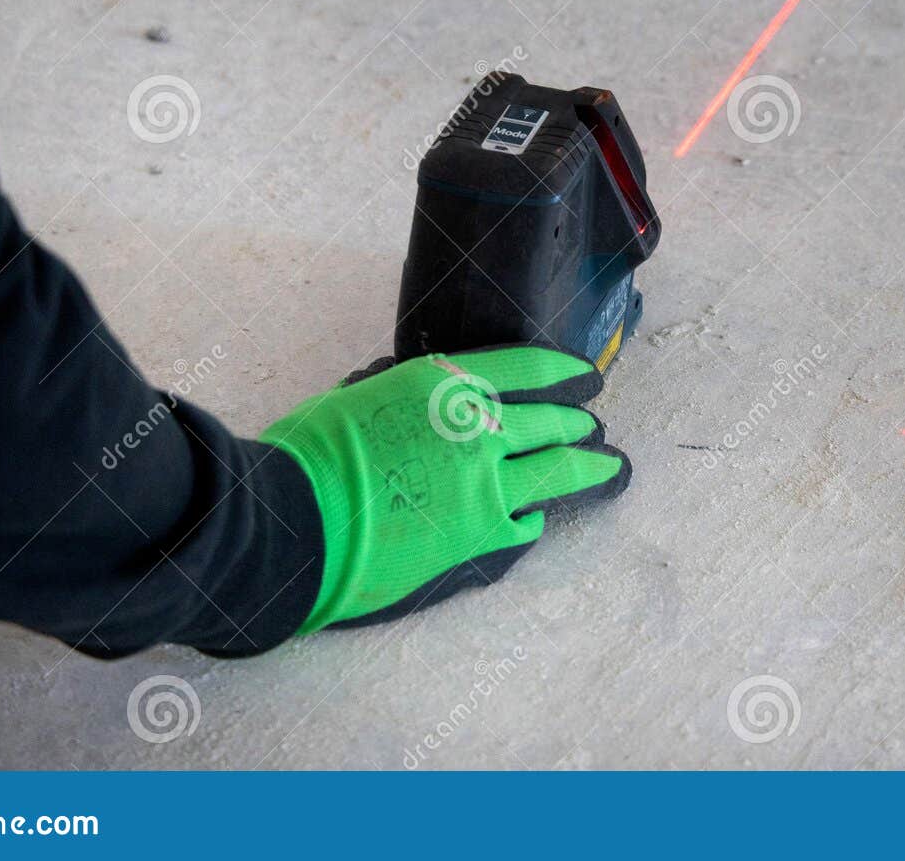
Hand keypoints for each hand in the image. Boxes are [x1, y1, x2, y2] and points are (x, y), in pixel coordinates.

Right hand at [261, 345, 628, 629]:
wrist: (296, 522)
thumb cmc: (310, 453)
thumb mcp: (363, 395)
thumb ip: (410, 398)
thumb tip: (426, 404)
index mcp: (446, 384)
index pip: (526, 368)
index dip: (564, 370)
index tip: (587, 373)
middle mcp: (479, 429)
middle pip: (550, 421)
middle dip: (577, 422)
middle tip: (592, 424)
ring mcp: (487, 485)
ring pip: (558, 472)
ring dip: (588, 467)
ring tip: (608, 466)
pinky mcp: (481, 536)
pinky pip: (525, 524)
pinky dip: (535, 518)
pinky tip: (538, 518)